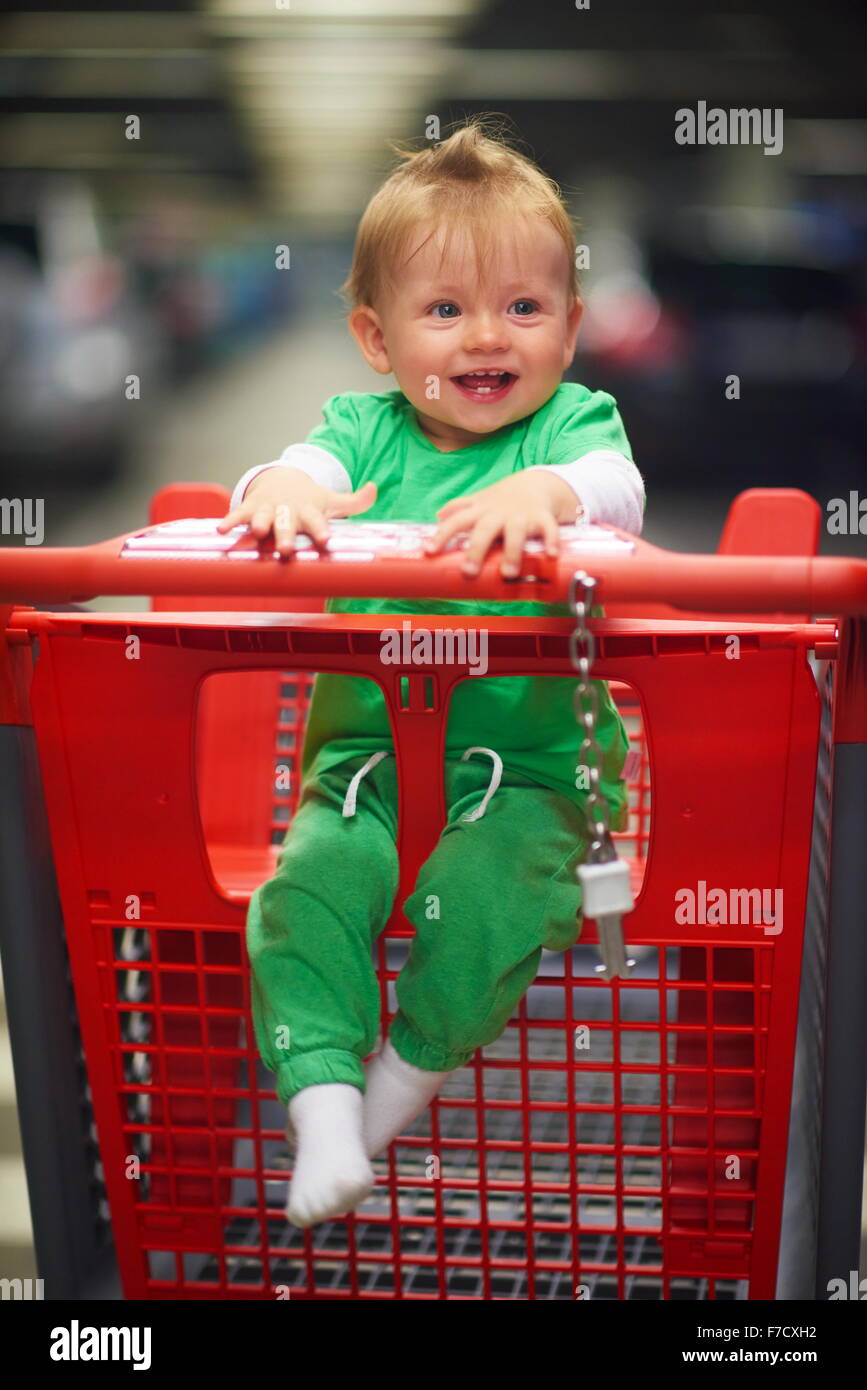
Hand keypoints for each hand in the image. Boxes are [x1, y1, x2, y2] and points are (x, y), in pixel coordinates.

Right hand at [216, 468, 376, 557]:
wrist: (281, 478)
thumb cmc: (310, 499)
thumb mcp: (332, 500)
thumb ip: (356, 501)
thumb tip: (375, 487)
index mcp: (310, 510)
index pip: (318, 522)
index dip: (321, 530)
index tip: (325, 541)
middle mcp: (289, 509)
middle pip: (289, 523)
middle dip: (287, 535)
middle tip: (287, 550)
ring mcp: (270, 507)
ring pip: (265, 517)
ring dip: (261, 524)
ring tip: (259, 532)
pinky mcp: (251, 507)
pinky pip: (240, 515)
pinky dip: (231, 521)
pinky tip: (222, 531)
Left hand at [422, 472, 572, 577]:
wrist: (538, 483)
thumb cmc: (504, 499)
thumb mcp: (480, 500)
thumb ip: (460, 508)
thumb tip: (438, 516)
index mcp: (480, 510)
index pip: (457, 522)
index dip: (442, 535)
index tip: (429, 551)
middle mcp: (499, 513)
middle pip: (485, 529)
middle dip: (476, 550)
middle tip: (468, 572)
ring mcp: (521, 515)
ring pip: (515, 531)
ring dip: (512, 551)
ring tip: (508, 573)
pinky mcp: (543, 517)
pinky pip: (548, 529)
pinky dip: (551, 541)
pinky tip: (551, 555)